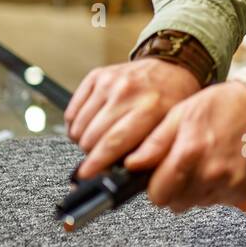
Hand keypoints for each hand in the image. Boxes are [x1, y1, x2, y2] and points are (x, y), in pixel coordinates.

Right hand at [65, 58, 200, 178]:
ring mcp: (110, 82)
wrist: (172, 69)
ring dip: (83, 141)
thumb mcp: (171, 129)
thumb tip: (123, 177)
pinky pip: (72, 111)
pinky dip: (76, 125)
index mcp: (151, 108)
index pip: (114, 142)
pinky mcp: (97, 76)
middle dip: (92, 155)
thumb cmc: (172, 103)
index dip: (97, 163)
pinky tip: (91, 127)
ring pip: (79, 126)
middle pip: (92, 136)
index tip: (86, 176)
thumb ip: (150, 153)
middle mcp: (128, 92)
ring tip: (98, 142)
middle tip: (100, 159)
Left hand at [120, 81, 245, 212]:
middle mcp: (211, 175)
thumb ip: (155, 143)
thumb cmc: (222, 106)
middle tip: (183, 166)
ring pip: (196, 204)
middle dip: (174, 189)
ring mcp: (230, 185)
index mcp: (190, 154)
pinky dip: (214, 189)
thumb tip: (132, 164)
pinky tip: (220, 166)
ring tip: (204, 162)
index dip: (154, 186)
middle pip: (176, 204)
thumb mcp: (181, 114)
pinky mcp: (243, 191)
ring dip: (194, 190)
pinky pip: (218, 200)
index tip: (159, 175)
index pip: (158, 196)